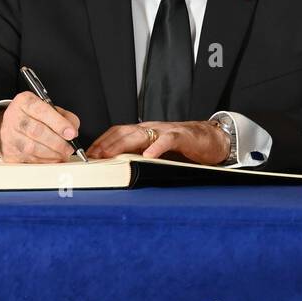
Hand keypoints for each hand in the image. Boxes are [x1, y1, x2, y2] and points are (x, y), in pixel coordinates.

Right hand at [0, 91, 80, 163]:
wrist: (10, 127)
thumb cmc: (32, 117)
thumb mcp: (49, 109)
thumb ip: (65, 116)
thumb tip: (73, 131)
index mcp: (25, 102)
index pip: (42, 111)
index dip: (59, 123)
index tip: (71, 133)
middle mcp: (14, 117)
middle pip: (37, 131)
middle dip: (58, 142)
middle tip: (69, 148)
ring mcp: (9, 135)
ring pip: (32, 148)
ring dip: (52, 154)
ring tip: (62, 154)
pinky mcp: (9, 152)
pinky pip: (28, 160)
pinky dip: (44, 161)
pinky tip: (51, 159)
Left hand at [87, 121, 229, 164]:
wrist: (212, 140)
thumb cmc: (184, 149)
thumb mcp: (158, 153)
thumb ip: (140, 157)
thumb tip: (119, 171)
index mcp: (145, 132)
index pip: (118, 132)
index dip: (103, 141)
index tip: (89, 154)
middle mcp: (152, 129)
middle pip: (124, 132)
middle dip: (107, 144)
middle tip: (94, 157)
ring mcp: (166, 131)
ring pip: (141, 134)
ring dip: (123, 145)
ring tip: (111, 156)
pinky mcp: (183, 137)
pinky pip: (168, 140)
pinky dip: (157, 147)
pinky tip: (148, 156)